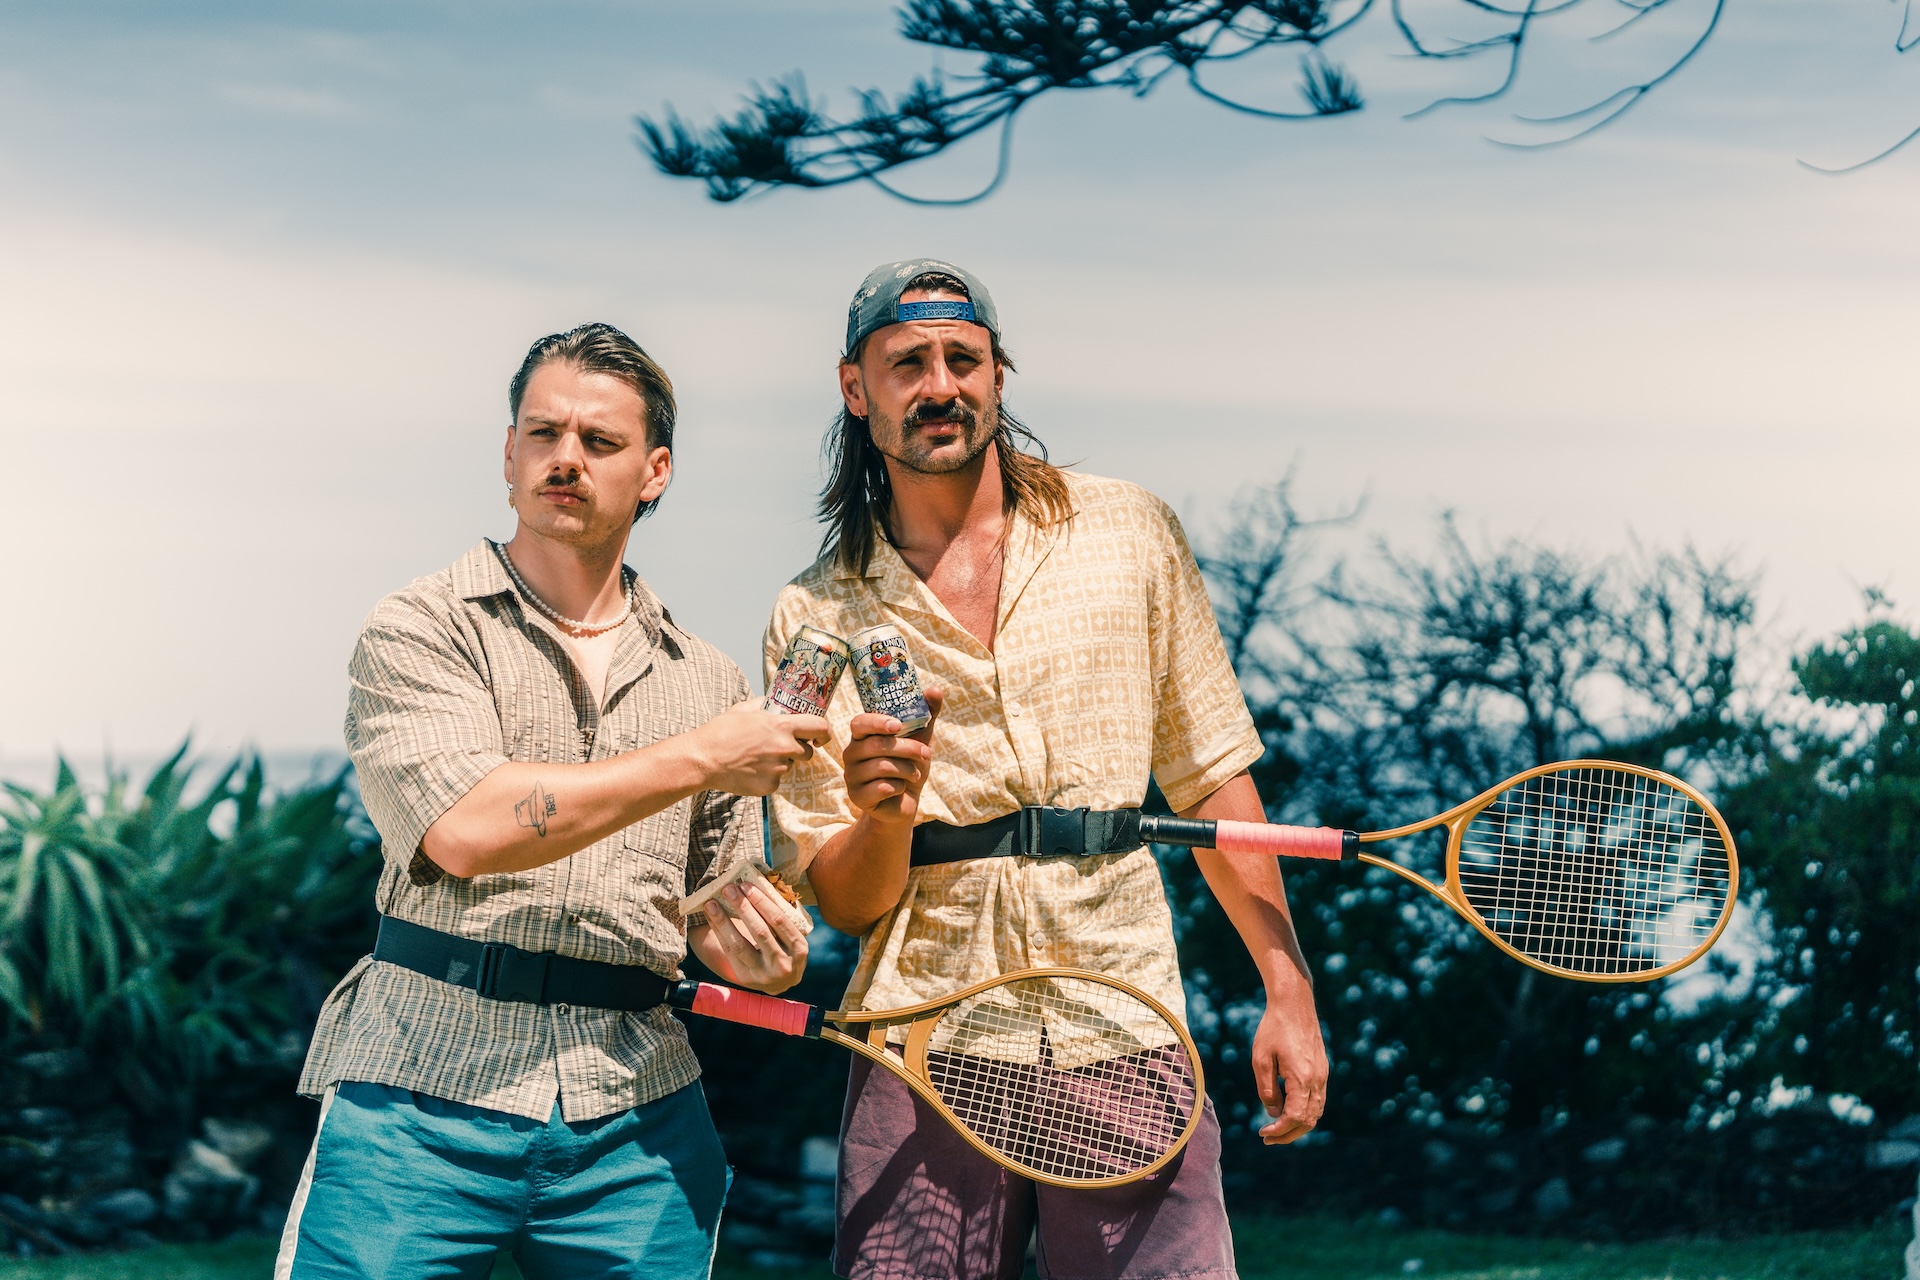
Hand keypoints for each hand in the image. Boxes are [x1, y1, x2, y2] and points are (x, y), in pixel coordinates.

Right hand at [691, 701, 830, 796]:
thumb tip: (775, 702)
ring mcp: (778, 770)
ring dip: (780, 763)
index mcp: (782, 726)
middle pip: (807, 752)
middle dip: (798, 749)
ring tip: (755, 757)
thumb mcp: (744, 709)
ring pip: (790, 766)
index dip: (824, 732)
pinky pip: (776, 781)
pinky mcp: (769, 786)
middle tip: (778, 747)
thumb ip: (765, 705)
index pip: (820, 727)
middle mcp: (784, 748)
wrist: (703, 759)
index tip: (820, 736)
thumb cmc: (721, 732)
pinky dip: (767, 777)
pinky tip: (749, 770)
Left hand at [699, 882, 808, 993]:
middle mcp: (783, 964)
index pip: (779, 921)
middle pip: (759, 931)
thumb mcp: (791, 936)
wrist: (781, 981)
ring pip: (740, 945)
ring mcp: (763, 974)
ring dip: (723, 921)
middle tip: (728, 889)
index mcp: (799, 948)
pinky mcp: (745, 978)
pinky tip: (711, 917)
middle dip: (742, 907)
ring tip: (711, 903)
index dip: (761, 901)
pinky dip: (719, 932)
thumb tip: (754, 885)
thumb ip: (779, 916)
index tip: (746, 885)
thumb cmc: (786, 948)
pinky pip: (729, 952)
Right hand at [843, 688, 942, 825]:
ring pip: (881, 767)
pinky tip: (901, 788)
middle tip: (926, 753)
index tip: (898, 725)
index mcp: (862, 735)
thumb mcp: (920, 737)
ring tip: (915, 773)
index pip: (859, 723)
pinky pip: (881, 788)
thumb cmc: (909, 764)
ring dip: (907, 769)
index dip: (877, 722)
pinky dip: (899, 787)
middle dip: (907, 748)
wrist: (905, 800)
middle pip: (876, 745)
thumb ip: (926, 713)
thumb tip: (935, 690)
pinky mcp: (857, 797)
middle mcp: (852, 753)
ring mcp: (851, 776)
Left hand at [1251, 988, 1328, 1144]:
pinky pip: (1318, 1100)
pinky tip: (1288, 1110)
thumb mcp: (1261, 1059)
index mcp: (1302, 1078)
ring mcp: (1323, 1075)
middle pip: (1309, 1121)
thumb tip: (1274, 1114)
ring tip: (1277, 1128)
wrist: (1294, 1004)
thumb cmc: (1273, 1029)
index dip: (1280, 1131)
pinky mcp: (1322, 1069)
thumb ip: (1267, 1090)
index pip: (1295, 1118)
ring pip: (1316, 1112)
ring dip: (1298, 1125)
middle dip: (1289, 1134)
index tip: (1263, 1133)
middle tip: (1268, 1138)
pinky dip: (1305, 1112)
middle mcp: (1317, 1080)